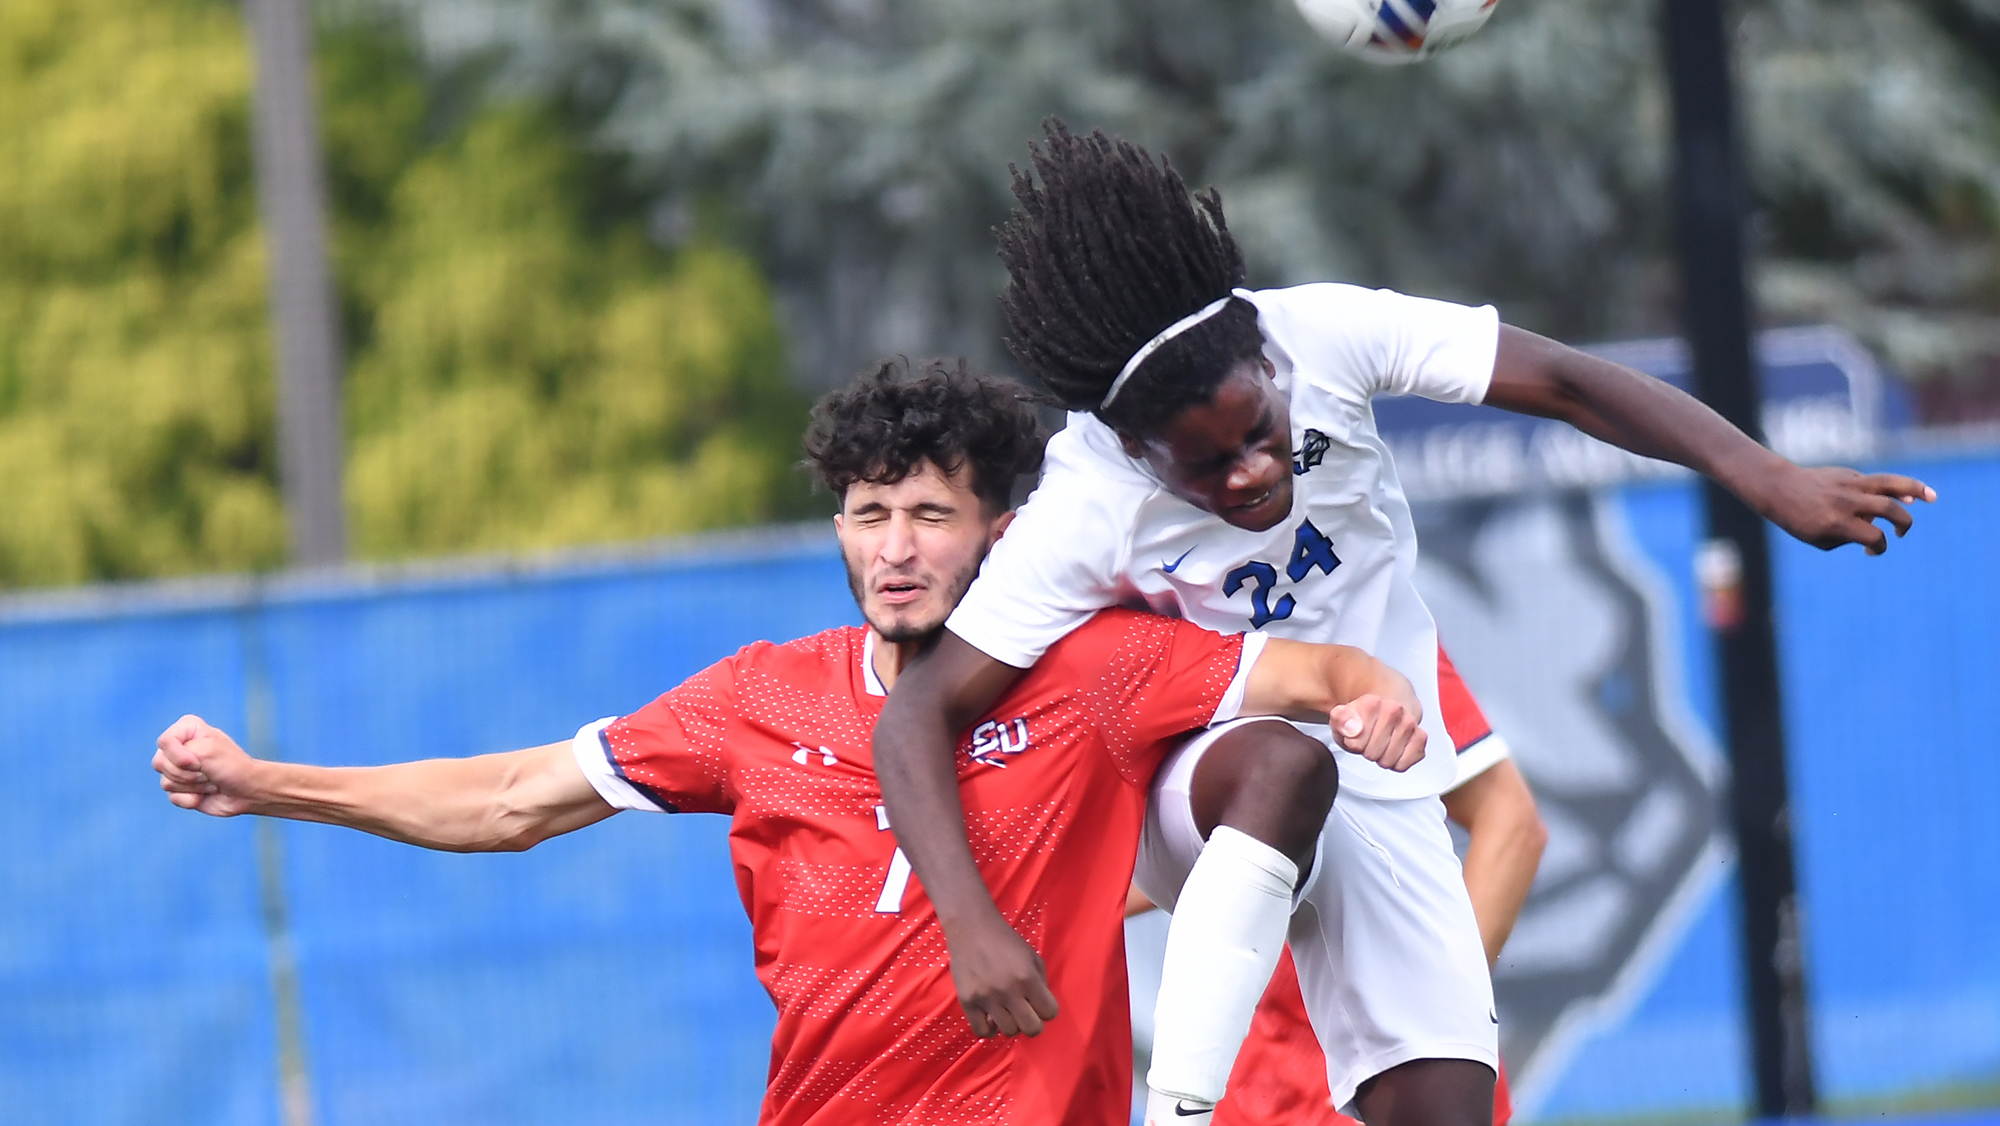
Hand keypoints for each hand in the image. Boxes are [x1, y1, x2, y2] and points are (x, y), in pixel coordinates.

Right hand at [154, 714, 261, 815]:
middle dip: (189, 773)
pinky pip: (172, 797)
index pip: (165, 741)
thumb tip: (164, 776)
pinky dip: (190, 799)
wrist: (248, 791)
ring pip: (166, 782)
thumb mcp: (207, 750)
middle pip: (160, 763)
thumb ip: (178, 753)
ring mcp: (177, 768)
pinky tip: (205, 795)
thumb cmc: (232, 766)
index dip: (180, 756)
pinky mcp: (179, 788)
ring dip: (193, 786)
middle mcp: (178, 747)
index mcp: (187, 729)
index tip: (200, 761)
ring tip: (210, 781)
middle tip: (209, 770)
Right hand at [943, 911, 1060, 1036]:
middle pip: (1032, 1029)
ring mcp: (986, 998)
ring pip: (1008, 1031)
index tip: (1038, 1003)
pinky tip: (991, 1019)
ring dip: (1011, 1024)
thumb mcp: (1031, 956)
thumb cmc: (1005, 940)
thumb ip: (1040, 982)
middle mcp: (1008, 990)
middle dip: (1033, 1023)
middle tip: (1025, 1013)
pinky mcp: (968, 1001)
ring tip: (1006, 1012)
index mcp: (1028, 977)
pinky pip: (982, 1032)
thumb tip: (1041, 1008)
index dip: (1046, 1009)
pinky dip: (989, 1030)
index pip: (1050, 1012)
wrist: (971, 928)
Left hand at [1330, 694, 1425, 771]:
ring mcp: (1410, 724)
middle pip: (1372, 754)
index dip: (1352, 744)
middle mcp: (1394, 711)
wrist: (1386, 707)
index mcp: (1372, 703)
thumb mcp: (1341, 717)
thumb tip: (1352, 728)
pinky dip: (1396, 763)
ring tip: (1380, 743)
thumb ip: (1340, 720)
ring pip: (1388, 761)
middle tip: (1368, 739)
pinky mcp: (1421, 737)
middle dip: (1366, 751)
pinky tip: (1393, 749)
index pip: (1356, 744)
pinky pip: (1403, 764)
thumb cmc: (1363, 716)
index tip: (1354, 734)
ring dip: (1381, 757)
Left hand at [1754, 465, 1934, 554]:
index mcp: (1837, 523)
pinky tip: (1909, 495)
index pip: (1874, 537)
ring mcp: (1850, 485)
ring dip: (1915, 489)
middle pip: (1889, 510)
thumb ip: (1851, 536)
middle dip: (1904, 524)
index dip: (1879, 547)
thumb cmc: (1799, 520)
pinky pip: (1878, 481)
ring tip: (1933, 497)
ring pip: (1890, 484)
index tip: (1870, 550)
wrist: (1780, 489)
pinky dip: (1895, 487)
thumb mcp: (1820, 538)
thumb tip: (1879, 524)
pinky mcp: (1851, 475)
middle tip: (1901, 533)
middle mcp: (1847, 502)